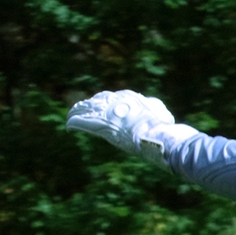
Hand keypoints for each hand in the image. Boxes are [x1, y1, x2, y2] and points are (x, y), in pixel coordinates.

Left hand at [66, 90, 198, 165]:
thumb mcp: (164, 116)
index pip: (114, 96)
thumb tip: (162, 114)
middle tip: (80, 108)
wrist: (162, 138)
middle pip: (98, 100)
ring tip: (70, 115)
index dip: (105, 101)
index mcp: (132, 98)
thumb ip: (158, 111)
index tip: (100, 105)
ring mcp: (110, 114)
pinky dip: (75, 123)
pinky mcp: (102, 126)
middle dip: (89, 104)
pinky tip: (68, 126)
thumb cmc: (167, 130)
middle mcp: (119, 102)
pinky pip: (83, 122)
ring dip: (78, 112)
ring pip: (87, 108)